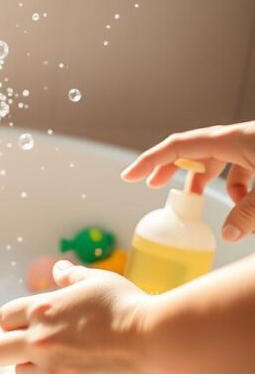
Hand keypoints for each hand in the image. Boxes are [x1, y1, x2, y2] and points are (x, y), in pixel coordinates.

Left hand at [0, 261, 163, 373]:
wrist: (159, 342)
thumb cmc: (130, 307)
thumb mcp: (98, 281)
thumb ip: (71, 277)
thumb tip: (58, 271)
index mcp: (40, 311)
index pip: (3, 318)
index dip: (14, 322)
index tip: (28, 326)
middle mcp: (39, 342)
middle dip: (10, 349)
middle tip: (32, 350)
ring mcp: (53, 373)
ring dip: (37, 371)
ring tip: (64, 364)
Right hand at [120, 121, 254, 241]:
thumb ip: (248, 213)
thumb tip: (227, 235)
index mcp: (232, 139)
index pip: (179, 146)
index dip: (150, 160)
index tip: (130, 176)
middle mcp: (237, 138)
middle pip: (192, 150)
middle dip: (170, 169)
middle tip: (152, 185)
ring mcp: (250, 144)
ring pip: (216, 158)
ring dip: (203, 180)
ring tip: (197, 201)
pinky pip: (238, 165)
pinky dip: (232, 185)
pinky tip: (240, 202)